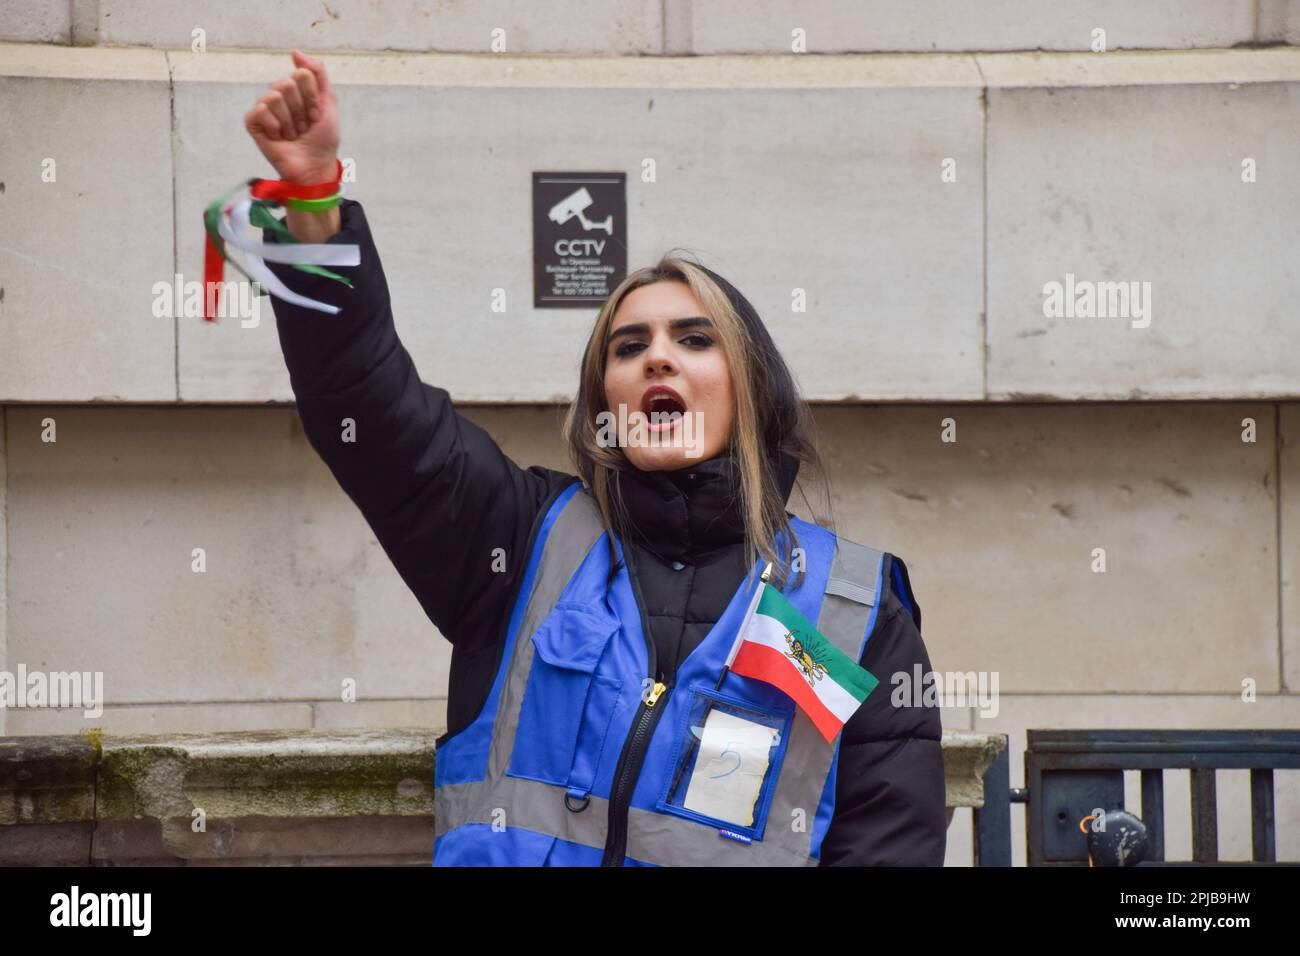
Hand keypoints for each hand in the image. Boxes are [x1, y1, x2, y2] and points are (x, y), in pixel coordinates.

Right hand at [244, 50, 339, 184]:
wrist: (315, 166)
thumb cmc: (323, 140)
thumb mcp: (329, 103)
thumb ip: (318, 74)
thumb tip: (295, 52)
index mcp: (296, 90)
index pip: (302, 75)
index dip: (313, 98)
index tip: (316, 115)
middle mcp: (278, 96)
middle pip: (287, 83)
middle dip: (301, 109)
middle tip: (303, 126)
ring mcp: (264, 109)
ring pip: (274, 96)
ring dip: (290, 121)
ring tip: (292, 134)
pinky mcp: (253, 123)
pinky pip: (260, 110)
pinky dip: (275, 126)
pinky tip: (279, 138)